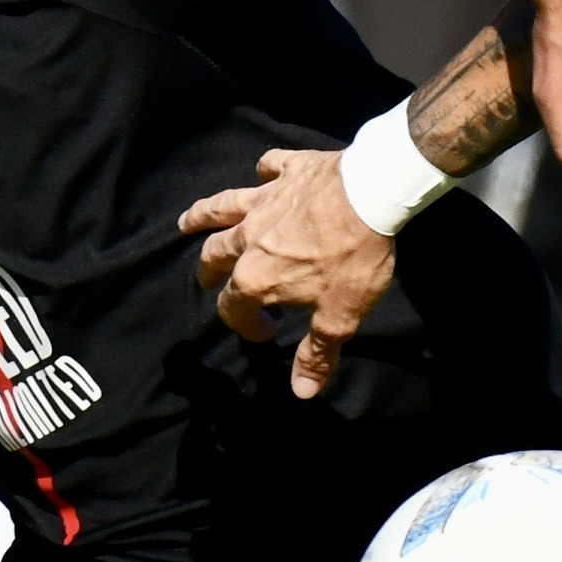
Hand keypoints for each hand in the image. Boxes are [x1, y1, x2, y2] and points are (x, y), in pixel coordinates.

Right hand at [180, 149, 392, 398]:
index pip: (234, 308)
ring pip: (222, 207)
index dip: (247, 325)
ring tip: (187, 222)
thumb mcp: (340, 317)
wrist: (374, 193)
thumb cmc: (354, 259)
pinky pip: (268, 168)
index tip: (267, 333)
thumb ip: (316, 354)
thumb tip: (300, 393)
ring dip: (202, 216)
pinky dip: (264, 172)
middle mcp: (249, 237)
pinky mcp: (289, 170)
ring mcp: (266, 200)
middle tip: (210, 280)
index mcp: (256, 277)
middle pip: (214, 256)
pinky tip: (264, 173)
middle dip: (209, 272)